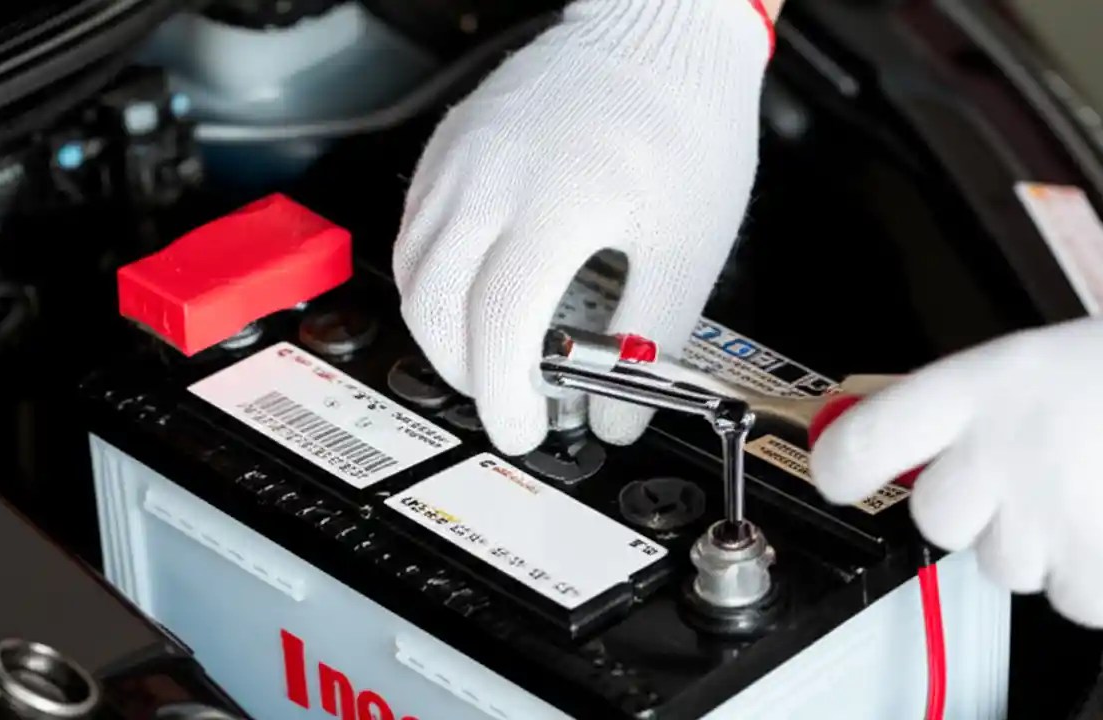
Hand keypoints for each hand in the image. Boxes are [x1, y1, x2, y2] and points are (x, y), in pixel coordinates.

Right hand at [393, 0, 770, 454]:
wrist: (662, 30)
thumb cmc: (685, 122)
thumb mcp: (690, 244)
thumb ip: (652, 339)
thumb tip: (619, 414)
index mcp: (555, 205)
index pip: (498, 328)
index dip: (504, 396)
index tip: (526, 428)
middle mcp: (489, 179)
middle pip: (434, 311)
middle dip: (466, 375)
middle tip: (512, 395)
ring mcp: (459, 159)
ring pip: (411, 274)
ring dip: (443, 331)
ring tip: (496, 349)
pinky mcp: (450, 144)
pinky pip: (413, 230)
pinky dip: (434, 280)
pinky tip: (476, 289)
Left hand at [810, 299, 1102, 627]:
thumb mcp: (1047, 363)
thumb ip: (970, 410)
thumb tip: (895, 444)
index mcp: (988, 386)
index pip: (872, 435)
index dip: (841, 463)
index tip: (838, 475)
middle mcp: (1006, 449)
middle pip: (936, 516)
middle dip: (975, 509)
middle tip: (1033, 479)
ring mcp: (1050, 515)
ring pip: (1003, 564)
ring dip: (1044, 543)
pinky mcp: (1102, 571)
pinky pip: (1070, 599)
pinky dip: (1101, 576)